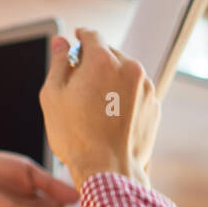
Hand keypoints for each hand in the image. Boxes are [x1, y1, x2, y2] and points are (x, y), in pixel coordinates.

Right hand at [39, 29, 160, 188]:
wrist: (108, 171)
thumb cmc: (75, 136)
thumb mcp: (53, 95)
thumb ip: (58, 62)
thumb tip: (60, 42)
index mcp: (102, 60)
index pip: (91, 35)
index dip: (79, 38)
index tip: (75, 44)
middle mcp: (129, 68)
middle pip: (109, 54)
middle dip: (94, 64)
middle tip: (79, 86)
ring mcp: (146, 88)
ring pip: (124, 74)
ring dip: (110, 82)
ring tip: (95, 109)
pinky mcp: (154, 106)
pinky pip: (136, 93)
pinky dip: (123, 99)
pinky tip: (109, 120)